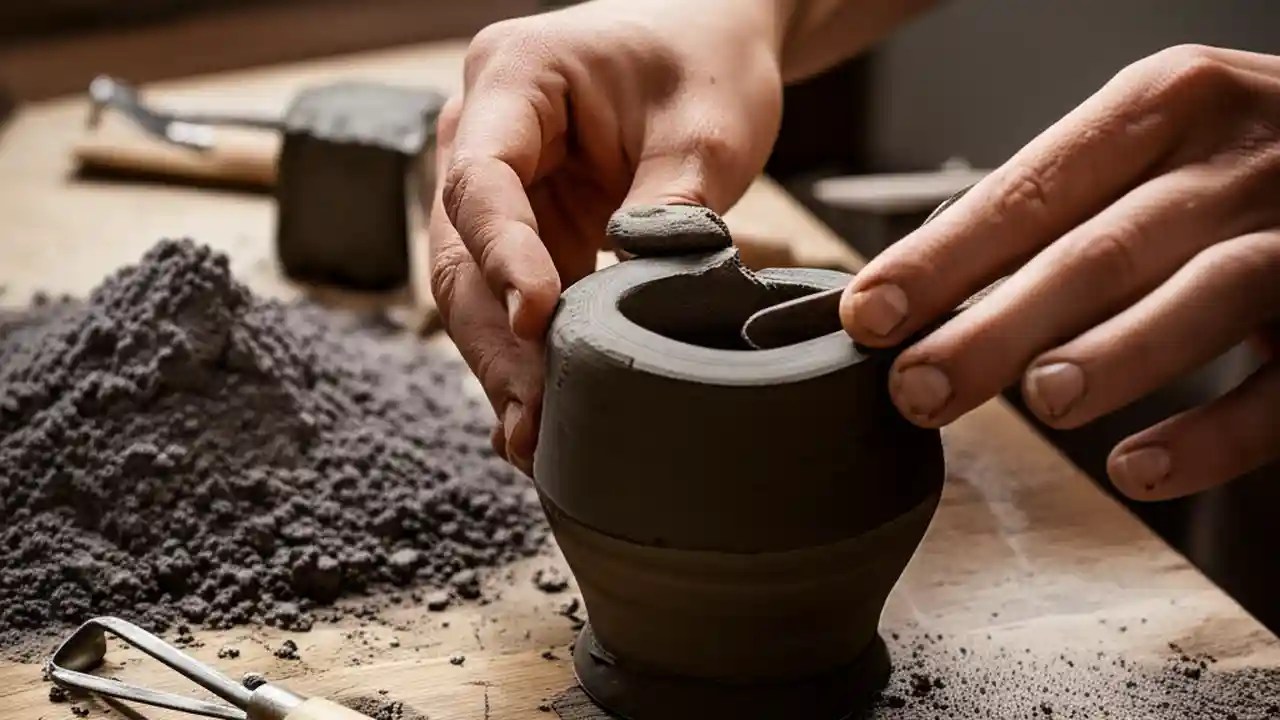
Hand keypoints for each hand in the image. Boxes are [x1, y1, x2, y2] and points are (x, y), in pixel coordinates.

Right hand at [427, 0, 784, 473]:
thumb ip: (669, 207)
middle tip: (532, 418)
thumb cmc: (704, 61)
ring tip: (535, 441)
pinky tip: (543, 418)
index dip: (504, 257)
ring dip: (504, 366)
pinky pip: (508, 299)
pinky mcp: (522, 228)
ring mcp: (496, 185)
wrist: (706, 43)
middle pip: (460, 251)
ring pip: (474, 290)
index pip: (482, 180)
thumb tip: (638, 308)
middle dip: (495, 342)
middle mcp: (480, 132)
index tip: (541, 321)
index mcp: (513, 78)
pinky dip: (527, 358)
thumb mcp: (707, 128)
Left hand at [839, 45, 1279, 500]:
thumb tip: (923, 288)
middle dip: (997, 325)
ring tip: (1043, 400)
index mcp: (1166, 105)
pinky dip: (1212, 437)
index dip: (943, 258)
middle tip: (918, 388)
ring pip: (1203, 296)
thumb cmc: (1236, 165)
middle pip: (1101, 249)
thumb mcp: (1153, 148)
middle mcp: (1237, 160)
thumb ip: (1056, 207)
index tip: (870, 314)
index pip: (1030, 189)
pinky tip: (1139, 468)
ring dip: (1114, 355)